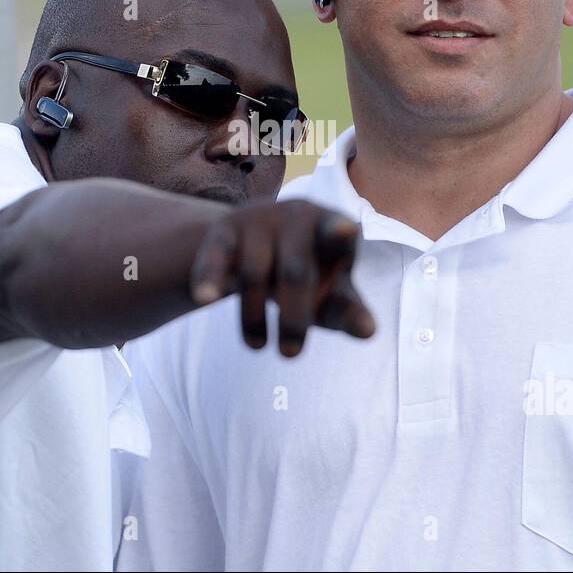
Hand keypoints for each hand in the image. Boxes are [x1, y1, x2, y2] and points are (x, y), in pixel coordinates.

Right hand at [189, 199, 375, 356]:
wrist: (259, 241)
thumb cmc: (311, 271)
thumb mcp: (331, 291)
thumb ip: (347, 309)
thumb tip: (368, 332)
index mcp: (331, 226)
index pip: (337, 231)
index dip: (339, 231)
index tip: (345, 230)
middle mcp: (295, 216)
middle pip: (295, 271)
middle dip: (294, 316)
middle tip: (291, 356)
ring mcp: (257, 220)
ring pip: (255, 274)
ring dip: (254, 315)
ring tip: (258, 348)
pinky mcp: (224, 232)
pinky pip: (216, 258)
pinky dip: (209, 278)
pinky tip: (204, 300)